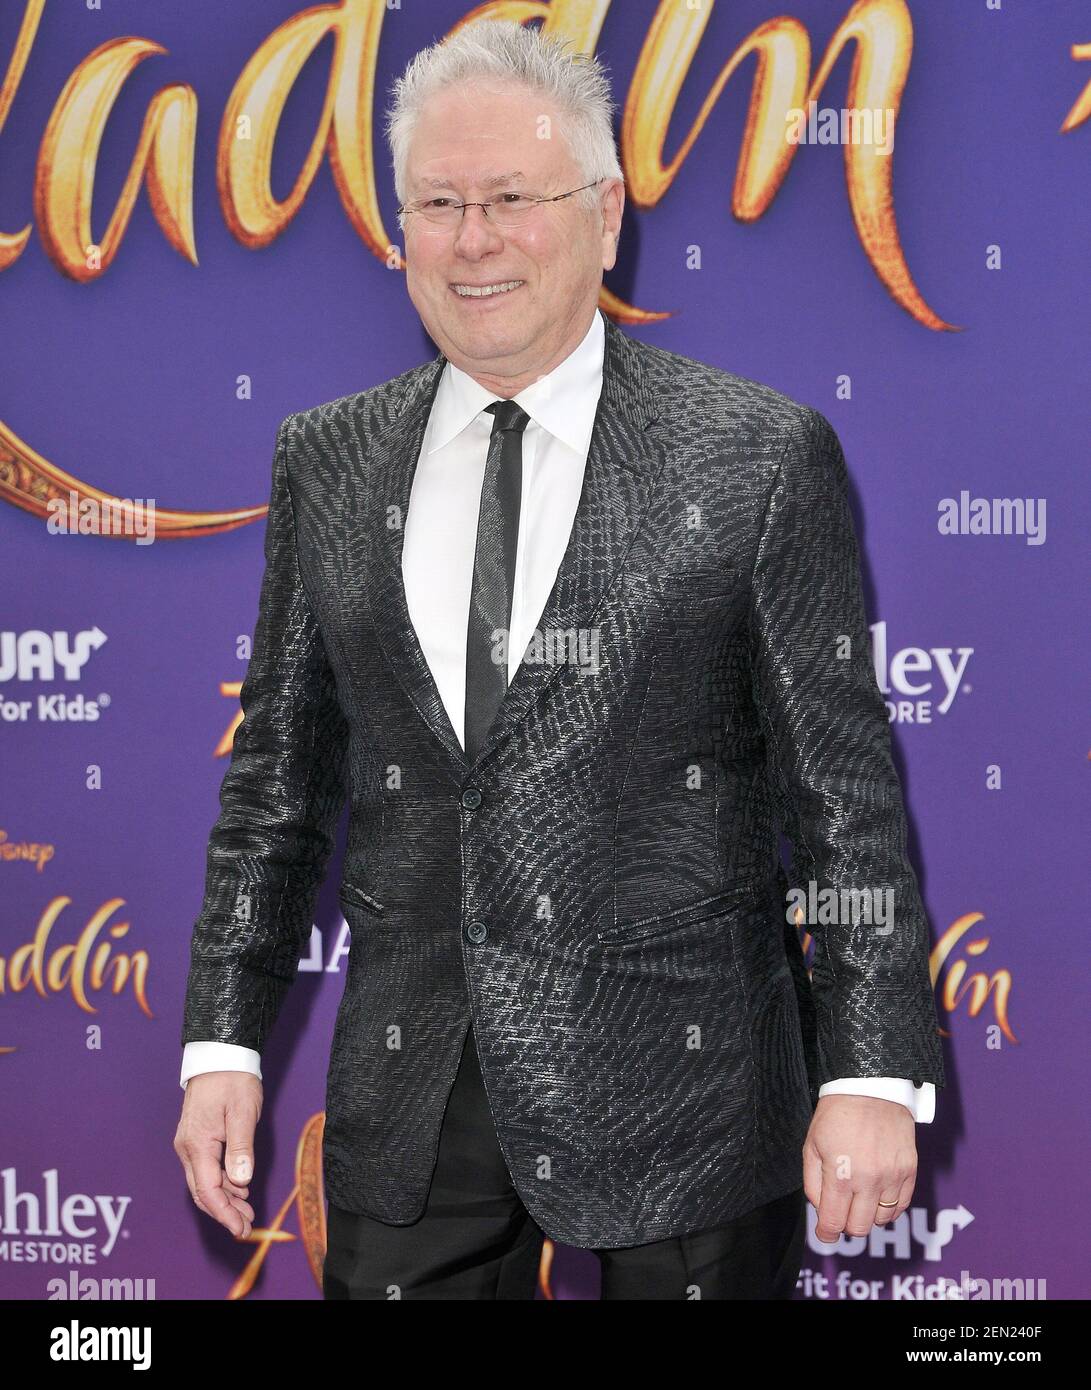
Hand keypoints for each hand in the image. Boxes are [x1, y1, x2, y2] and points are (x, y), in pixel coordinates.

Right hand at [174, 1072, 261, 1238]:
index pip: (209, 1191)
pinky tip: (237, 1188)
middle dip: (224, 1212)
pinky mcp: (195, 1139)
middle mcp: (188, 1148)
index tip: (241, 1229)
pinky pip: (205, 1169)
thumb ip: (241, 1148)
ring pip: (203, 1183)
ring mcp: (189, 1144)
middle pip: (202, 1192)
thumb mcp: (243, 1112)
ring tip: (246, 1211)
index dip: (225, 1214)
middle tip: (246, 1225)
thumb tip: (240, 1181)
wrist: (218, 1056)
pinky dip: (221, 1183)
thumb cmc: (232, 1080)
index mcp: (198, 1144)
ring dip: (224, 1199)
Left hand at [802, 1093, 916, 1241]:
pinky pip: (901, 1205)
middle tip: (841, 1212)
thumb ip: (813, 1183)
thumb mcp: (811, 1145)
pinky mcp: (909, 1170)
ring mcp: (892, 1176)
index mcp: (839, 1175)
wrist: (870, 1088)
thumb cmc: (836, 1115)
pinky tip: (878, 1195)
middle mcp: (868, 1180)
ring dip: (868, 1216)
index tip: (824, 1234)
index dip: (826, 1234)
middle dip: (846, 1225)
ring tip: (859, 1198)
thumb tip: (821, 1210)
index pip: (834, 1222)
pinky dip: (889, 1207)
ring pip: (882, 1220)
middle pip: (859, 1228)